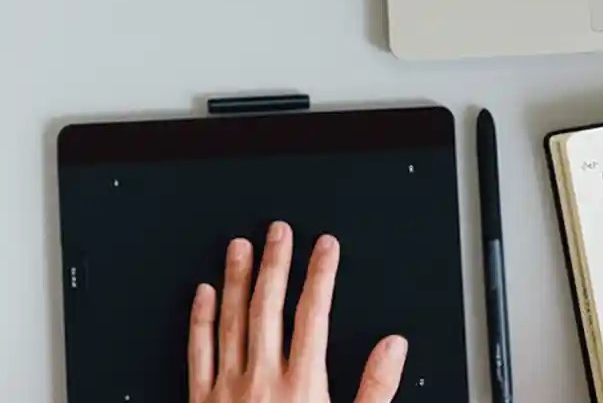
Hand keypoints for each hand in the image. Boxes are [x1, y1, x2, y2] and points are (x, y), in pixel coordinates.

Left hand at [188, 222, 407, 402]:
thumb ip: (375, 389)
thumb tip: (392, 347)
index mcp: (301, 387)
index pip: (313, 314)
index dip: (321, 274)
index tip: (326, 246)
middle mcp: (260, 381)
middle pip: (268, 307)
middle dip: (275, 263)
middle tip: (279, 231)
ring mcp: (226, 390)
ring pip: (229, 321)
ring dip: (235, 280)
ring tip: (239, 247)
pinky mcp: (200, 402)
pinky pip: (196, 352)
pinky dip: (199, 320)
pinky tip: (202, 295)